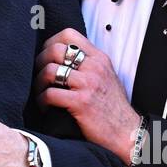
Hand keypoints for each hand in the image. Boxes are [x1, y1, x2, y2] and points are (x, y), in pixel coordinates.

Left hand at [35, 29, 137, 160]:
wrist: (128, 132)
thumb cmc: (113, 108)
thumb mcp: (106, 77)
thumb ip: (89, 64)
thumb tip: (62, 56)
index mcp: (99, 58)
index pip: (69, 34)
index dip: (51, 43)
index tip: (46, 57)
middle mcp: (94, 67)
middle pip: (55, 50)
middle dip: (39, 62)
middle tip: (38, 76)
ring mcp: (88, 84)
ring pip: (49, 70)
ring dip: (38, 83)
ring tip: (40, 92)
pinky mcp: (81, 102)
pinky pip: (50, 94)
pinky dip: (42, 100)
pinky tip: (45, 107)